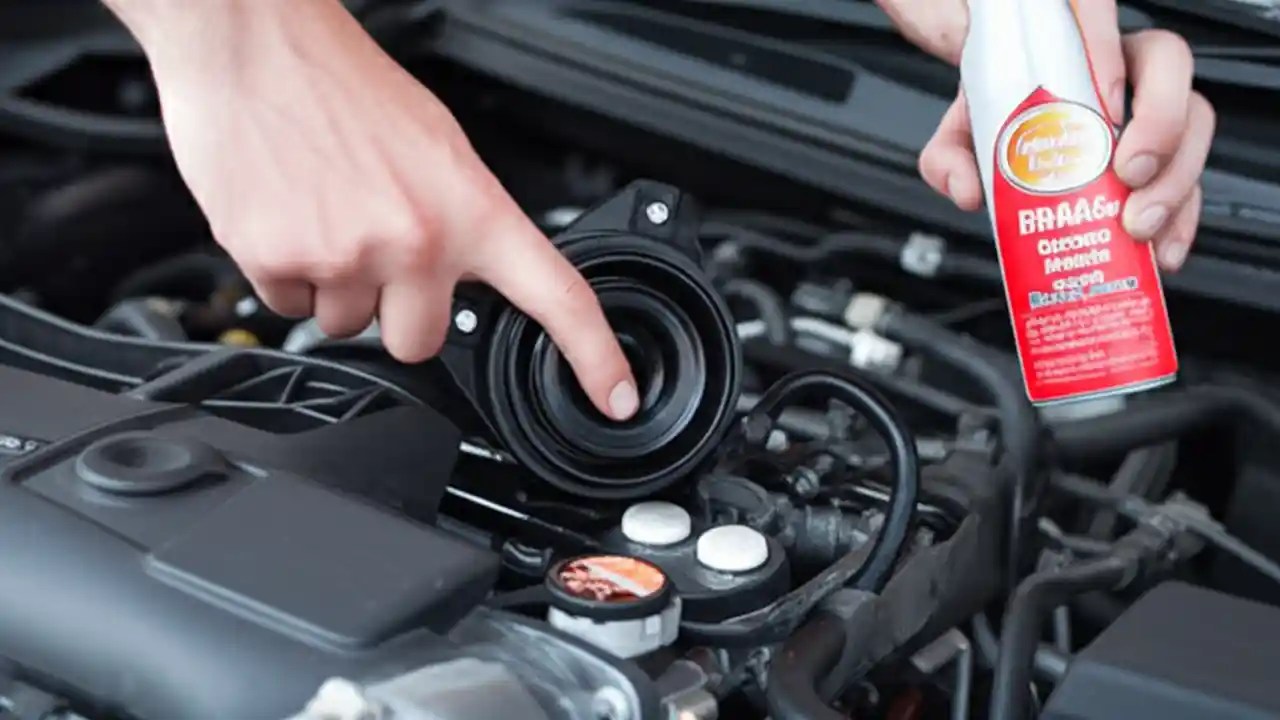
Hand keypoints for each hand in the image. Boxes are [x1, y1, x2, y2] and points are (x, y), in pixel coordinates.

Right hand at [104, 0, 638, 419]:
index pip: (556, 294)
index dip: (594, 356)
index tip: (616, 397)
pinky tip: (287, 217)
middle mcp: (415, 239)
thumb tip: (463, 273)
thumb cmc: (339, 85)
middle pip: (418, 342)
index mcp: (470, 207)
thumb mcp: (434, 147)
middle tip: (376, 251)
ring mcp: (345, 256)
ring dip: (338, 288)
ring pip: (348, 326)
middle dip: (398, 312)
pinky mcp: (276, 263)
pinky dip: (287, 276)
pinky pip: (289, 309)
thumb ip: (457, 220)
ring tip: (323, 213)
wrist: (250, 44)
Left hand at [875, 0, 1214, 270]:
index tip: (1102, 103)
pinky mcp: (1163, 157)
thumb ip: (948, 153)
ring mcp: (1150, 109)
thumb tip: (965, 189)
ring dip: (1175, 181)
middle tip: (1127, 178)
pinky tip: (1161, 251)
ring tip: (1140, 227)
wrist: (1009, 131)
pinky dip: (1181, 219)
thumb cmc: (998, 116)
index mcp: (1074, 43)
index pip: (1100, 15)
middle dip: (1160, 127)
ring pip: (1193, 122)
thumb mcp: (962, 129)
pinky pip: (1189, 177)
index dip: (1108, 52)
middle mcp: (1124, 66)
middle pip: (1169, 68)